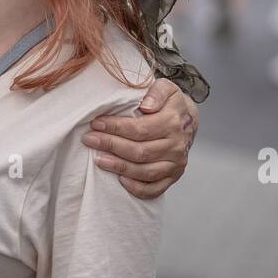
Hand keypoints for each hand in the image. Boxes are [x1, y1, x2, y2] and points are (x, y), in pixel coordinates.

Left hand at [82, 79, 196, 198]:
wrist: (187, 119)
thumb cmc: (169, 103)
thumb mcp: (166, 87)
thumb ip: (156, 92)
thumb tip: (146, 106)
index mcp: (174, 122)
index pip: (140, 129)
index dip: (116, 127)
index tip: (96, 123)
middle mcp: (177, 146)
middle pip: (140, 151)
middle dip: (111, 146)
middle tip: (90, 140)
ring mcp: (176, 164)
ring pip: (145, 172)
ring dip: (119, 167)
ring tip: (99, 159)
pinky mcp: (173, 177)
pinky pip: (154, 189)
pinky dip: (137, 188)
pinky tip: (120, 180)